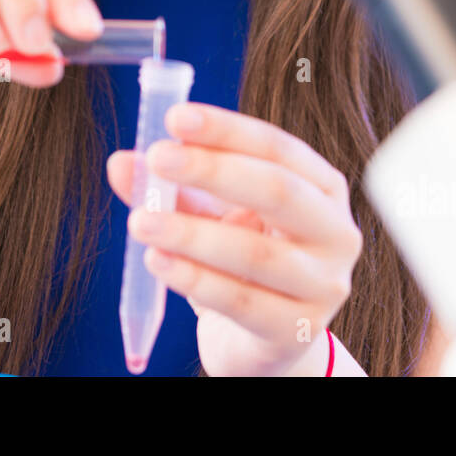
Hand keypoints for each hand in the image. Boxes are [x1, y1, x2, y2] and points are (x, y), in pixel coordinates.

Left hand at [106, 102, 362, 375]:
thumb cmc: (240, 260)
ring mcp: (323, 285)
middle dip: (213, 170)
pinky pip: (242, 302)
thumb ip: (171, 186)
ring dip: (192, 233)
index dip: (226, 130)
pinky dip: (195, 279)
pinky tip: (158, 261)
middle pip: (278, 191)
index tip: (174, 117)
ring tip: (141, 221)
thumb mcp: (209, 213)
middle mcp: (335, 231)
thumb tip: (121, 163)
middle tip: (157, 158)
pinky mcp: (297, 330)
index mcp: (322, 187)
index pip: (277, 147)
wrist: (257, 338)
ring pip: (256, 254)